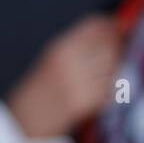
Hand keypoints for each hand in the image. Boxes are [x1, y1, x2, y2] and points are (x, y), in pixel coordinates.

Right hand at [7, 14, 121, 137]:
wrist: (28, 117)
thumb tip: (107, 26)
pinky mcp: (90, 101)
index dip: (107, 25)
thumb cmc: (41, 85)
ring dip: (112, 65)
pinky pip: (109, 86)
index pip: (94, 28)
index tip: (113, 25)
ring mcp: (82, 83)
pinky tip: (95, 86)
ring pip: (112, 66)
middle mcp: (72, 64)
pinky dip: (108, 84)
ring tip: (99, 69)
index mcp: (60, 49)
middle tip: (113, 46)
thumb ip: (78, 41)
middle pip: (108, 45)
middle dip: (114, 44)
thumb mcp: (52, 56)